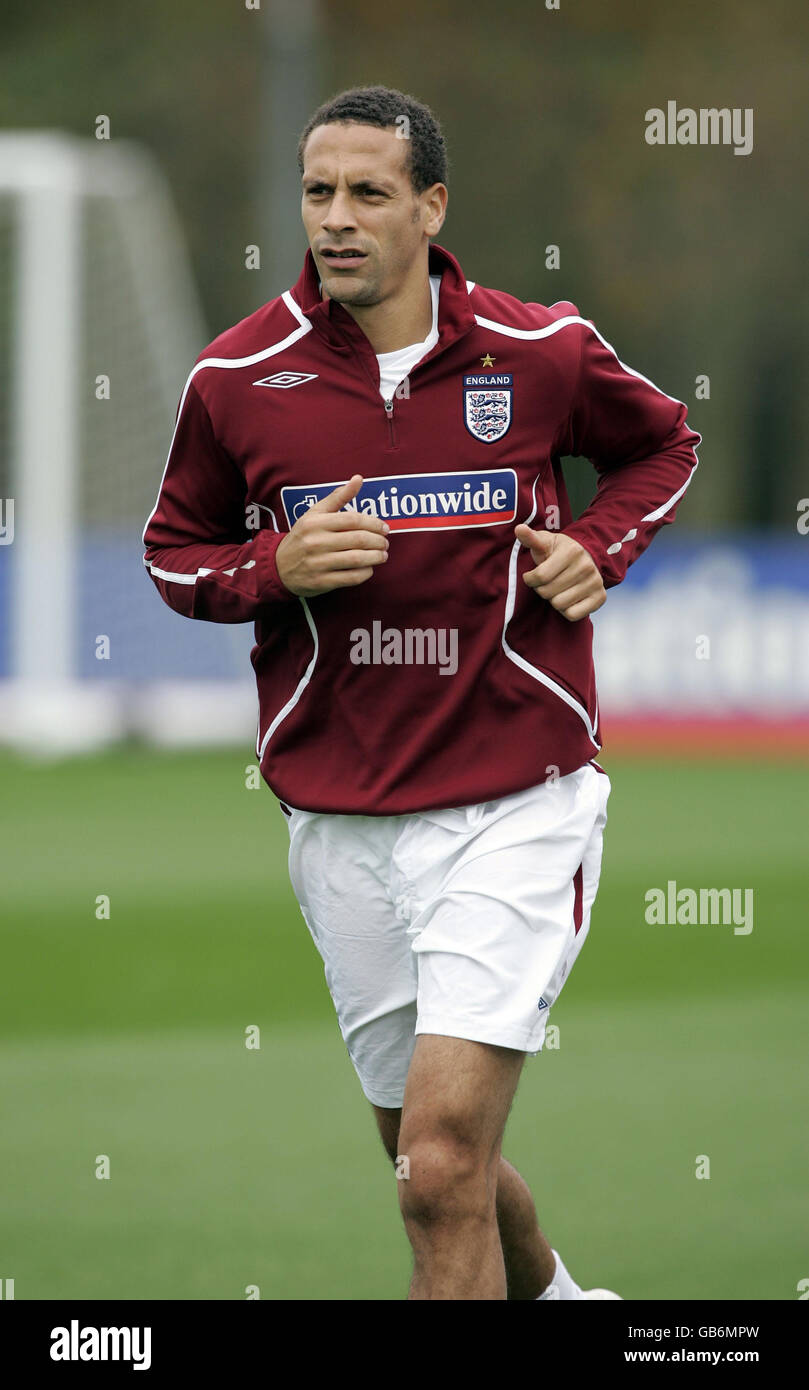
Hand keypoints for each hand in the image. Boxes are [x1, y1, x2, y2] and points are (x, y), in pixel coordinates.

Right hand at [276, 475, 388, 596]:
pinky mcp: (321, 582)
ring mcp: (318, 563)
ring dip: (376, 557)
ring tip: (382, 555)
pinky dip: (365, 573)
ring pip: (357, 559)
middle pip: (358, 539)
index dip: (373, 523)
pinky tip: (369, 568)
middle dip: (378, 541)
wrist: (278, 567)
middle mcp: (316, 542)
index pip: (353, 520)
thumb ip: (338, 497)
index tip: (384, 528)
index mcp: (315, 522)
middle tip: (385, 543)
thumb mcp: (315, 514)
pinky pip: (350, 578)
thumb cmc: (302, 537)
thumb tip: (358, 479)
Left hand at [515, 524, 605, 621]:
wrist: (586, 557)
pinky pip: (572, 615)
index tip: (532, 576)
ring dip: (553, 600)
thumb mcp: (545, 542)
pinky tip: (567, 598)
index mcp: (571, 551)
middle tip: (547, 582)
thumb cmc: (559, 552)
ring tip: (557, 589)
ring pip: (559, 605)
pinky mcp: (600, 597)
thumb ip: (531, 538)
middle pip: (547, 592)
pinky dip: (566, 610)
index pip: (539, 577)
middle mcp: (586, 567)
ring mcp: (595, 582)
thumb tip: (519, 529)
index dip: (530, 579)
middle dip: (541, 589)